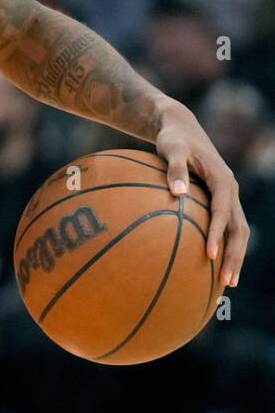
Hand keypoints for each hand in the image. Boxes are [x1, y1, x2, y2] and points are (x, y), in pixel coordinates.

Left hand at [156, 100, 249, 286]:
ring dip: (235, 257)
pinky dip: (224, 247)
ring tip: (226, 284)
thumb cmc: (173, 139)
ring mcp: (228, 197)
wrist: (181, 128)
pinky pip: (227, 228)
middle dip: (235, 256)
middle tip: (227, 283)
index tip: (209, 255)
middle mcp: (230, 190)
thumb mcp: (171, 148)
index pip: (224, 211)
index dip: (218, 233)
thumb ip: (175, 168)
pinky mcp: (220, 202)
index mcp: (222, 179)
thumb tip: (176, 193)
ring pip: (238, 232)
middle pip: (239, 229)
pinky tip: (211, 267)